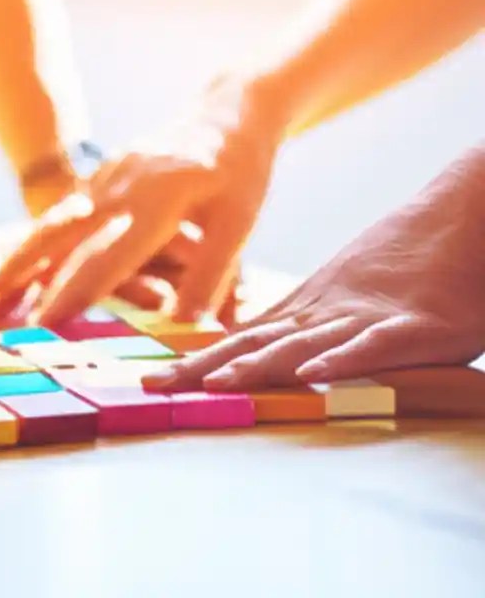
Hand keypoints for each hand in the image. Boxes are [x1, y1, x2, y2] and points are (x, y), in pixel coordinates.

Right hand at [0, 77, 285, 326]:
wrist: (227, 113)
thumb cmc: (241, 173)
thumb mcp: (240, 221)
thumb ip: (212, 274)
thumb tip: (184, 325)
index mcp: (156, 198)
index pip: (108, 254)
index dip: (74, 292)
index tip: (46, 324)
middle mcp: (118, 186)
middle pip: (62, 237)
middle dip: (26, 278)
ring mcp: (102, 180)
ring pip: (51, 225)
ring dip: (17, 260)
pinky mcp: (97, 180)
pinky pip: (59, 217)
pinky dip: (32, 245)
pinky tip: (11, 270)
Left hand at [144, 147, 484, 391]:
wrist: (466, 215)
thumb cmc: (409, 264)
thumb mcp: (346, 300)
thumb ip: (306, 330)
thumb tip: (262, 355)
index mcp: (305, 313)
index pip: (237, 343)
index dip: (193, 364)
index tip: (149, 381)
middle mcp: (323, 316)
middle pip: (251, 347)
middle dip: (200, 370)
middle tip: (152, 387)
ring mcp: (364, 320)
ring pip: (302, 346)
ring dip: (258, 366)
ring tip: (216, 383)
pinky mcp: (414, 329)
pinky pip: (373, 346)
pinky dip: (342, 360)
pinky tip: (313, 372)